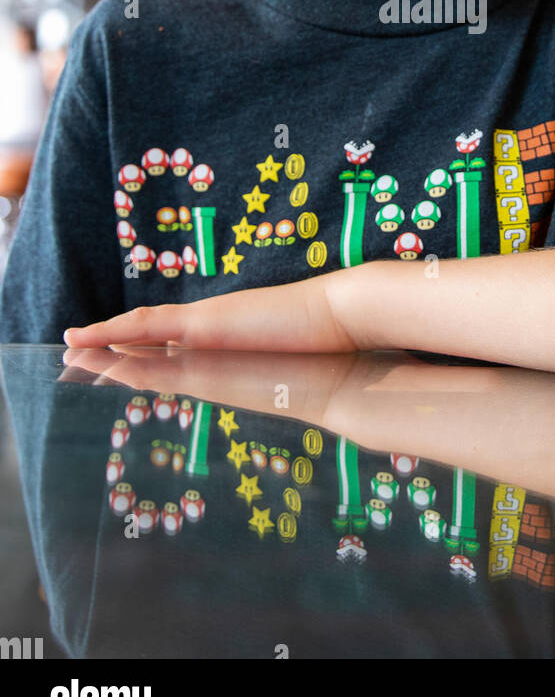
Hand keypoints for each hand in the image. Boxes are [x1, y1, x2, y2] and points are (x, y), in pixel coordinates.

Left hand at [63, 269, 364, 352]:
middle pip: (151, 329)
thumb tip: (286, 381)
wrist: (338, 315)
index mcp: (230, 332)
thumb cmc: (327, 342)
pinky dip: (116, 332)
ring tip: (72, 342)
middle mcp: (211, 322)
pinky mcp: (204, 325)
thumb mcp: (294, 362)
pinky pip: (147, 327)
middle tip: (79, 343)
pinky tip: (92, 338)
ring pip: (140, 327)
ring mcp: (206, 321)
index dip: (147, 344)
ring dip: (105, 336)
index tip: (123, 351)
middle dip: (115, 338)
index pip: (178, 338)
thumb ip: (280, 368)